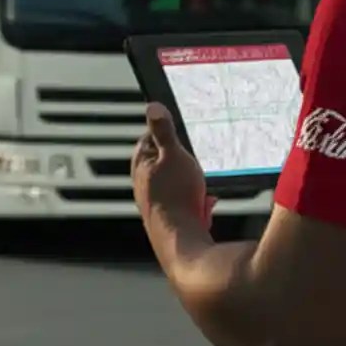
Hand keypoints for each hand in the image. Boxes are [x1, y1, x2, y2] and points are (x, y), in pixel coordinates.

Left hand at [131, 102, 216, 231]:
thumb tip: (153, 107)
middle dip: (186, 161)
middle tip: (195, 164)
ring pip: (180, 181)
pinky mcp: (170, 214)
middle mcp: (145, 181)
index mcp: (142, 162)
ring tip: (200, 187)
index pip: (152, 136)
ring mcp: (157, 199)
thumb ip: (164, 131)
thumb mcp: (173, 153)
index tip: (183, 133)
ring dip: (193, 182)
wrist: (181, 238)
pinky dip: (197, 200)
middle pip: (168, 160)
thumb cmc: (174, 197)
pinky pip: (187, 200)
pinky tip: (204, 203)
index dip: (170, 133)